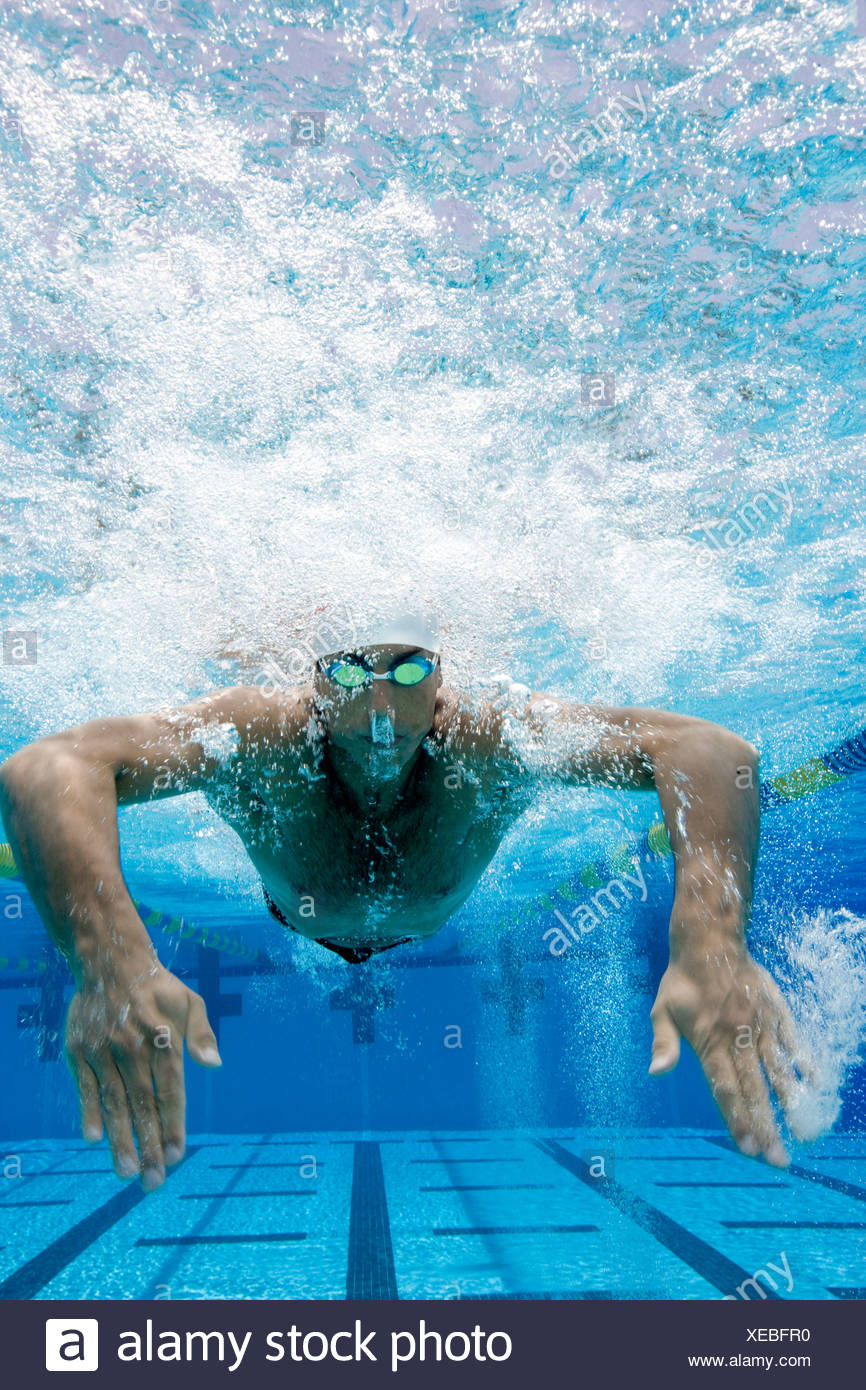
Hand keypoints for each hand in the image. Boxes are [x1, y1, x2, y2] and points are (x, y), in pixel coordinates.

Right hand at [64, 956, 221, 1189]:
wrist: (110, 960)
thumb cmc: (157, 988)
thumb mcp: (189, 1001)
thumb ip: (201, 1034)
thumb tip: (214, 1065)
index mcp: (164, 1038)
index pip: (171, 1090)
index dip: (174, 1124)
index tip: (178, 1156)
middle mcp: (134, 1047)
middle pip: (143, 1104)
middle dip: (149, 1145)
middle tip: (154, 1181)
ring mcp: (103, 1050)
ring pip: (114, 1102)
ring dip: (121, 1139)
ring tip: (128, 1172)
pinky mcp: (79, 1051)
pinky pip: (85, 1087)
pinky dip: (89, 1112)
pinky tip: (95, 1138)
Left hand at [647, 946, 815, 1165]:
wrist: (710, 940)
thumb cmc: (682, 980)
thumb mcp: (662, 1009)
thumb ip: (663, 1043)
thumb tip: (655, 1073)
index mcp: (709, 1041)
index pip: (724, 1088)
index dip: (736, 1119)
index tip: (748, 1149)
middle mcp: (738, 1038)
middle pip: (754, 1089)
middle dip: (766, 1126)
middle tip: (778, 1159)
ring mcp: (760, 1026)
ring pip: (778, 1071)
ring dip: (790, 1104)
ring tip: (804, 1134)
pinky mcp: (776, 1012)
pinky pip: (794, 1041)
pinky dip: (805, 1064)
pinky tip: (816, 1086)